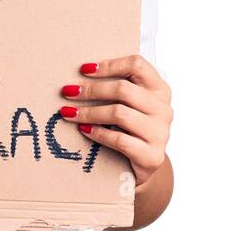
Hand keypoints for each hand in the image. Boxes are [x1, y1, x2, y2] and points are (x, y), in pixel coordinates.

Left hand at [59, 55, 172, 188]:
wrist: (145, 165)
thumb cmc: (131, 128)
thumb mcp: (130, 105)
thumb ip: (116, 89)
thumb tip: (79, 75)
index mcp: (159, 89)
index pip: (137, 65)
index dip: (109, 65)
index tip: (83, 70)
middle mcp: (163, 109)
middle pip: (123, 89)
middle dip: (91, 90)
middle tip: (67, 92)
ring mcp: (160, 133)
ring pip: (119, 114)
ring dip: (89, 112)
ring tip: (69, 113)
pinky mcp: (151, 155)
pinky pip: (119, 139)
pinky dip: (98, 133)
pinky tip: (83, 130)